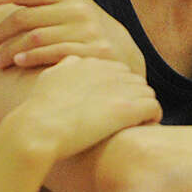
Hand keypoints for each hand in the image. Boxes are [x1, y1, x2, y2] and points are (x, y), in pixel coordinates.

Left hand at [0, 0, 144, 73]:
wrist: (128, 55)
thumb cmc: (87, 30)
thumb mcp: (68, 7)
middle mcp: (77, 9)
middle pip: (23, 18)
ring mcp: (86, 31)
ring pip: (34, 38)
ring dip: (9, 51)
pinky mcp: (93, 53)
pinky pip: (53, 54)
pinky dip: (32, 58)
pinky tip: (19, 63)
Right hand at [7, 55, 161, 161]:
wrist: (37, 129)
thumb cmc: (37, 112)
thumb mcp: (47, 80)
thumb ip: (62, 69)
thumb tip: (70, 63)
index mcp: (88, 62)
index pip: (117, 70)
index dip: (118, 89)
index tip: (113, 105)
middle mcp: (106, 70)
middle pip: (134, 80)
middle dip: (133, 97)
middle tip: (127, 117)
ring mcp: (118, 88)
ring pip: (147, 92)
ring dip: (144, 108)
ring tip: (137, 124)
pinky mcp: (127, 108)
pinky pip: (154, 108)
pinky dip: (152, 118)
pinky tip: (144, 128)